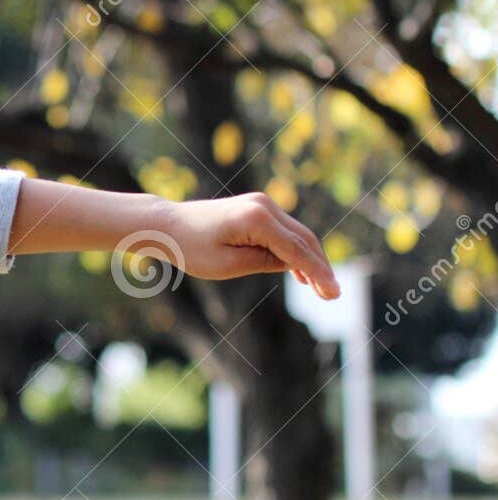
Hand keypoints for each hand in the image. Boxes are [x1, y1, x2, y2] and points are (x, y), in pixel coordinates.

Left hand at [160, 192, 338, 298]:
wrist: (166, 225)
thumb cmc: (190, 248)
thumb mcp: (228, 265)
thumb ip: (265, 263)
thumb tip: (293, 263)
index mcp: (257, 219)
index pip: (297, 250)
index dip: (318, 273)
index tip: (334, 294)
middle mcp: (263, 205)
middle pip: (304, 239)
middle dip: (320, 267)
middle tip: (332, 295)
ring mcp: (261, 203)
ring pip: (297, 234)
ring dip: (310, 259)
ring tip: (321, 288)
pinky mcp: (255, 208)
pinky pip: (284, 231)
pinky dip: (295, 250)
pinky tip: (301, 273)